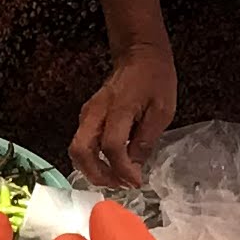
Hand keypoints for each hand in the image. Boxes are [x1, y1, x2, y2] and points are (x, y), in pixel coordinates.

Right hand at [72, 42, 178, 192]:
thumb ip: (146, 139)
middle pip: (81, 151)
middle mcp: (96, 112)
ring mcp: (88, 113)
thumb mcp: (162, 110)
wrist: (140, 54)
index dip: (122, 170)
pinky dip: (93, 159)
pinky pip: (83, 143)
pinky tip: (111, 164)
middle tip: (119, 185)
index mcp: (118, 108)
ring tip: (116, 178)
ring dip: (93, 169)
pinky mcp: (87, 116)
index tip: (136, 182)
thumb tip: (135, 166)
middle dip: (97, 175)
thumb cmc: (155, 80)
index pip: (112, 147)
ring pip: (77, 150)